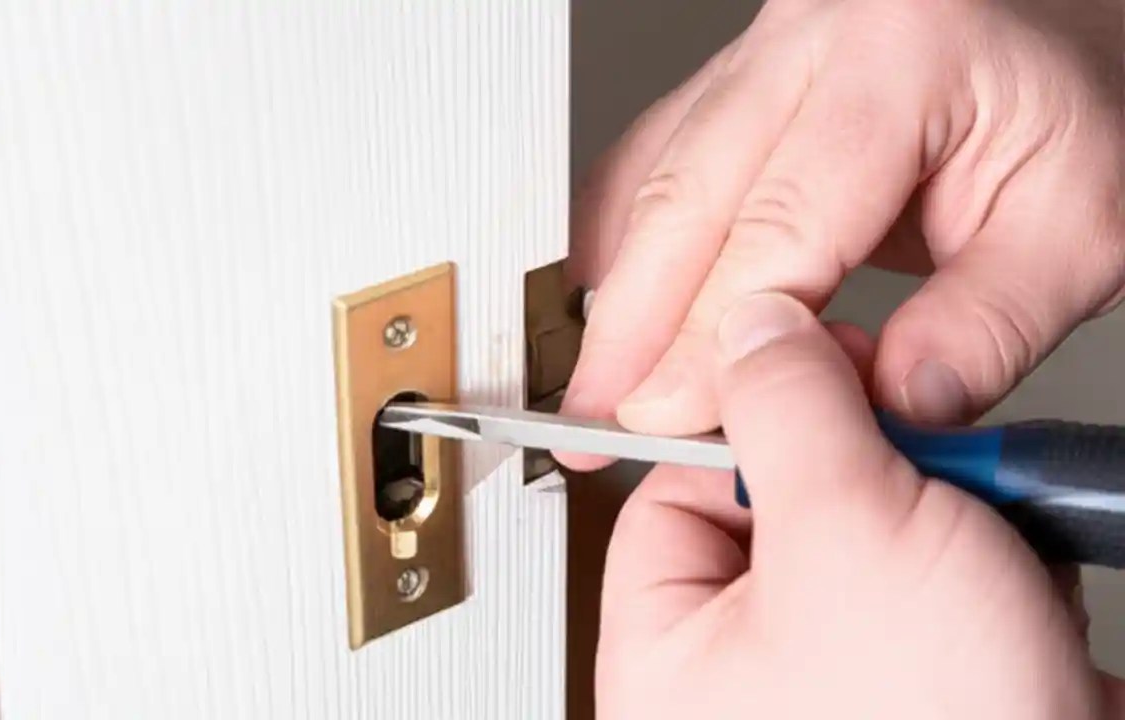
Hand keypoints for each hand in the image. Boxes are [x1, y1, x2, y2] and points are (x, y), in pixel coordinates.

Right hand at [562, 0, 1122, 466]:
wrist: (1050, 40)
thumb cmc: (1070, 110)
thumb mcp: (1080, 228)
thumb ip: (988, 327)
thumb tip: (889, 406)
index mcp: (902, 53)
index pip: (778, 219)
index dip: (711, 334)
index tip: (671, 418)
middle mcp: (811, 39)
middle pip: (683, 194)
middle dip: (630, 326)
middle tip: (596, 418)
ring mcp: (760, 54)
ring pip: (649, 178)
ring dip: (615, 294)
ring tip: (595, 385)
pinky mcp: (732, 85)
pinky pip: (647, 159)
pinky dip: (618, 242)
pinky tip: (611, 307)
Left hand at [596, 292, 1120, 717]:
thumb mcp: (846, 531)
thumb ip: (790, 409)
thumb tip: (752, 330)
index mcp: (670, 651)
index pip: (678, 486)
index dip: (756, 417)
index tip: (819, 371)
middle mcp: (741, 679)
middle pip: (789, 509)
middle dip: (880, 478)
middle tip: (928, 466)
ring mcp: (838, 690)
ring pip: (879, 546)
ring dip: (949, 527)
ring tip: (989, 551)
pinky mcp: (928, 696)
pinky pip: (940, 600)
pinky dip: (990, 583)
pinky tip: (1020, 602)